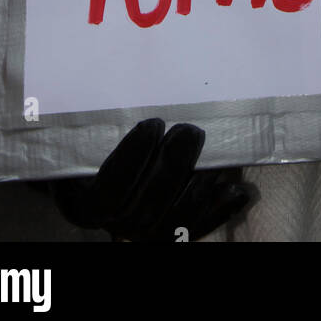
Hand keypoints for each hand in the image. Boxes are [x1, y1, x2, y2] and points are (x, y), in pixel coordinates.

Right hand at [50, 118, 252, 241]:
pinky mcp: (172, 237)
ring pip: (175, 221)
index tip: (152, 123)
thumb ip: (92, 127)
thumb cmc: (92, 156)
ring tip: (214, 156)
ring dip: (199, 188)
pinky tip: (237, 191)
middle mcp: (117, 225)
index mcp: (88, 203)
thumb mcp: (83, 144)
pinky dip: (219, 212)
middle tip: (189, 131)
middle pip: (147, 206)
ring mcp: (145, 235)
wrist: (102, 192)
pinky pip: (197, 229)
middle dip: (172, 167)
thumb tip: (107, 83)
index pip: (109, 189)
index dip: (132, 158)